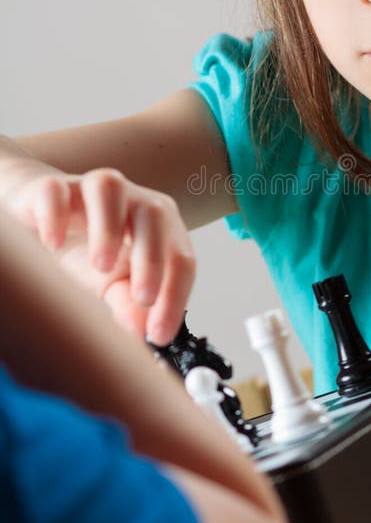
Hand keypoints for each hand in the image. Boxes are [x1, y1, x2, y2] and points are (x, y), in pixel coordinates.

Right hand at [5, 166, 194, 343]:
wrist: (37, 219)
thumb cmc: (84, 251)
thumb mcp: (109, 283)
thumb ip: (129, 303)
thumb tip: (143, 331)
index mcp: (158, 226)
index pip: (180, 257)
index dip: (175, 296)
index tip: (160, 336)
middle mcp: (131, 200)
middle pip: (154, 215)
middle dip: (152, 259)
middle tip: (143, 299)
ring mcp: (91, 188)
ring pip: (110, 188)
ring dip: (109, 226)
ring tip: (100, 265)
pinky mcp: (51, 187)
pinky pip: (56, 189)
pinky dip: (55, 214)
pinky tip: (52, 243)